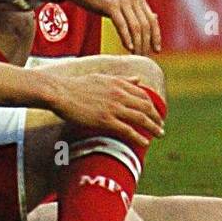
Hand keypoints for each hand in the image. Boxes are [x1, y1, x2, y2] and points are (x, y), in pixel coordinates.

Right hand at [42, 72, 164, 149]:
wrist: (60, 92)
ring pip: (140, 118)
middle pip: (146, 106)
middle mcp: (119, 94)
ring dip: (153, 127)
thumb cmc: (77, 85)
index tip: (156, 113)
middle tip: (161, 126)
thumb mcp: (103, 78)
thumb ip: (122, 79)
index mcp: (119, 83)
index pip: (143, 94)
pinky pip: (127, 130)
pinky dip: (138, 137)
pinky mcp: (105, 120)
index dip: (152, 105)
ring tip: (159, 134)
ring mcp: (113, 107)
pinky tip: (145, 142)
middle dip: (156, 117)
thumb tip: (139, 79)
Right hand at [52, 0, 161, 54]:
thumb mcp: (122, 3)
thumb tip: (155, 18)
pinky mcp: (111, 5)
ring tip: (136, 56)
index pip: (152, 21)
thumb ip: (137, 11)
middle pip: (145, 26)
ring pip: (135, 27)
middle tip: (143, 58)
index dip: (156, 37)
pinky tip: (128, 48)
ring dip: (137, 44)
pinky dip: (126, 37)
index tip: (156, 51)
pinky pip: (122, 24)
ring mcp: (122, 1)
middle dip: (146, 43)